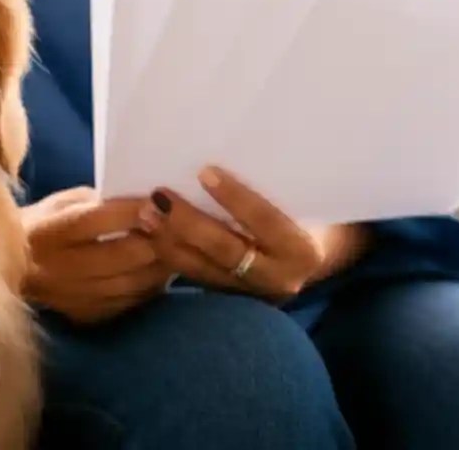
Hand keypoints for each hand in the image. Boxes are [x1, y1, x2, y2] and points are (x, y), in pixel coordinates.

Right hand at [23, 186, 172, 323]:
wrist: (7, 271)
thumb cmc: (42, 226)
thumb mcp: (61, 203)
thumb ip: (98, 202)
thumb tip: (143, 203)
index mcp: (51, 232)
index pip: (97, 219)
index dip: (133, 212)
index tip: (158, 203)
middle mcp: (60, 268)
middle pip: (124, 255)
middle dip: (155, 240)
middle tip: (173, 228)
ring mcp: (73, 297)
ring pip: (133, 283)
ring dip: (159, 265)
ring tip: (172, 250)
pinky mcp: (84, 316)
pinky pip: (128, 302)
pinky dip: (147, 287)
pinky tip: (154, 272)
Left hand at [143, 167, 368, 303]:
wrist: (313, 256)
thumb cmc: (304, 213)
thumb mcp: (298, 201)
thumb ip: (272, 188)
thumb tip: (220, 157)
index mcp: (302, 251)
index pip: (265, 221)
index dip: (234, 197)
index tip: (204, 172)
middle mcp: (279, 279)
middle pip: (226, 251)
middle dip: (188, 224)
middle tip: (158, 197)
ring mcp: (252, 295)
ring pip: (203, 271)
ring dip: (168, 242)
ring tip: (145, 215)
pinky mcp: (230, 301)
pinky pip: (195, 279)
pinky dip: (169, 257)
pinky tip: (148, 236)